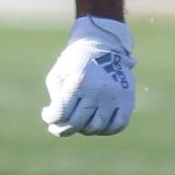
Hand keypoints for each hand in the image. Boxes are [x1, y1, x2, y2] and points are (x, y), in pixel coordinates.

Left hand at [41, 16, 134, 136]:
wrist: (103, 44)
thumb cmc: (75, 61)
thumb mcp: (58, 73)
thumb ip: (56, 98)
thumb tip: (59, 121)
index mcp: (78, 82)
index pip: (61, 113)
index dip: (50, 119)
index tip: (47, 115)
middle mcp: (98, 91)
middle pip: (77, 124)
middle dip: (63, 128)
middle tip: (59, 126)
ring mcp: (114, 97)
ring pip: (96, 128)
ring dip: (84, 129)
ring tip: (78, 122)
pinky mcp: (128, 100)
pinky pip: (118, 125)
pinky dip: (107, 130)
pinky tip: (97, 124)